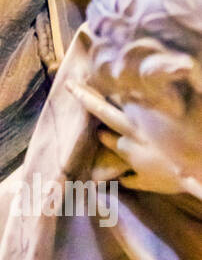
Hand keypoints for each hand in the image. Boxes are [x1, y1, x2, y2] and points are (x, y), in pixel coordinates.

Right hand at [68, 80, 201, 198]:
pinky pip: (139, 98)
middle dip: (85, 97)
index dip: (99, 134)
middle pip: (103, 110)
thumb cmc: (175, 176)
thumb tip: (120, 178)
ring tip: (89, 77)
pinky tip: (121, 81)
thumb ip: (132, 180)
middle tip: (70, 84)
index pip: (105, 137)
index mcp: (126, 148)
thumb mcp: (150, 183)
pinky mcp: (160, 110)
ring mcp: (145, 119)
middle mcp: (132, 130)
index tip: (96, 131)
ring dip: (104, 90)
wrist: (197, 166)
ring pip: (120, 100)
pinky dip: (129, 90)